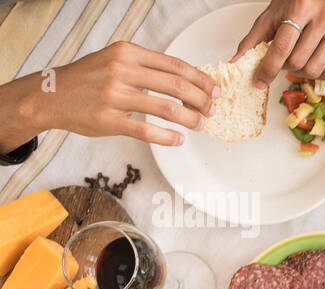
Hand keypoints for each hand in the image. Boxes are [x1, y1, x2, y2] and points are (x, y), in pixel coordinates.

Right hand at [11, 41, 216, 146]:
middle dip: (201, 100)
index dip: (201, 79)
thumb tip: (187, 80)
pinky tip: (179, 139)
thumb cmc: (88, 79)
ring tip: (200, 125)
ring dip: (190, 119)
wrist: (49, 95)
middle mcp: (121, 70)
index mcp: (127, 53)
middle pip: (176, 85)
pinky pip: (147, 131)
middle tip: (212, 110)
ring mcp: (113, 95)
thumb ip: (146, 66)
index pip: (175, 65)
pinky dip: (169, 137)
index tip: (215, 90)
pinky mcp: (107, 120)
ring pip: (166, 108)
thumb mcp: (115, 60)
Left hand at [235, 0, 324, 87]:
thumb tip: (237, 61)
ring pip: (315, 70)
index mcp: (301, 7)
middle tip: (284, 58)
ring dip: (302, 72)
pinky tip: (314, 61)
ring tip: (299, 59)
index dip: (268, 68)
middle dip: (286, 66)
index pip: (282, 47)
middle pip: (298, 62)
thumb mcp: (272, 15)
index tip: (260, 81)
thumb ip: (253, 39)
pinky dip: (319, 74)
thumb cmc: (298, 2)